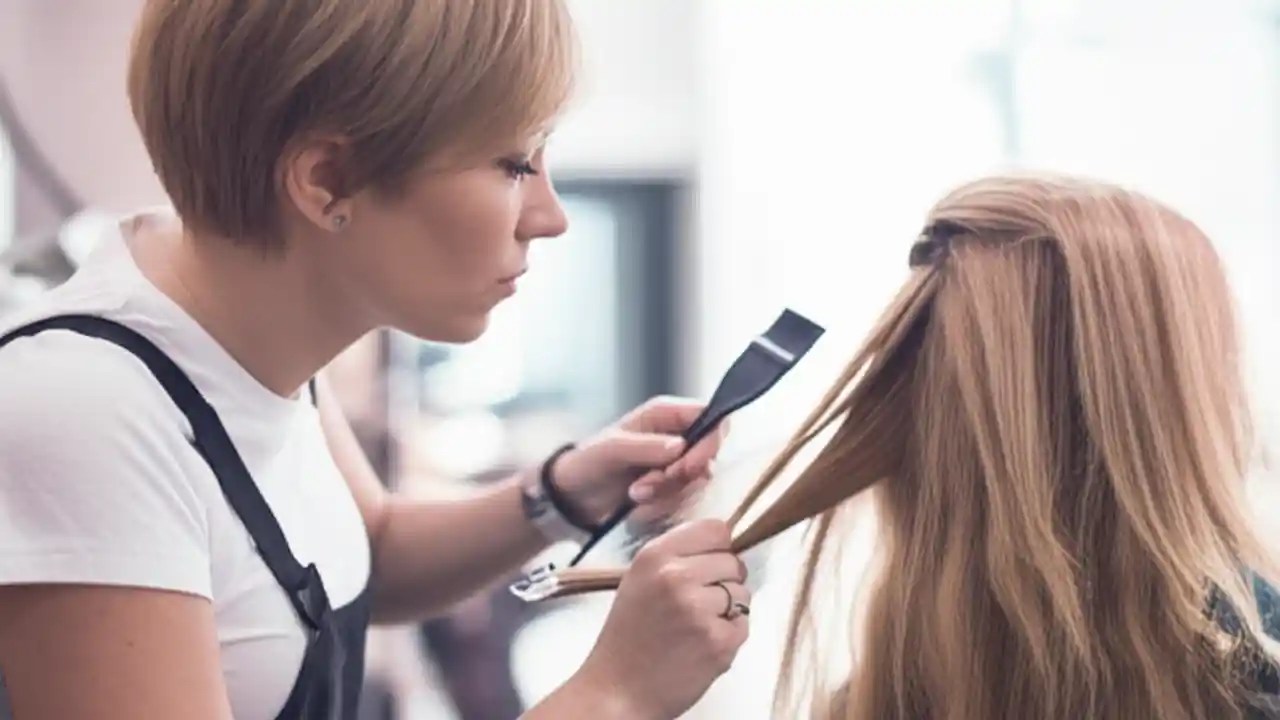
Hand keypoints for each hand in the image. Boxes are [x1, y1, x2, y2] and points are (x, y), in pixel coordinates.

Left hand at [551, 396, 727, 526]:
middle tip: (650, 484)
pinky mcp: (672, 488)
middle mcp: (677, 435)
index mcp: (666, 414)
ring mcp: (676, 463)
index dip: (709, 442)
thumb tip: (681, 446)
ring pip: (697, 481)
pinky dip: (662, 505)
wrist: (573, 497)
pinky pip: (684, 499)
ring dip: (667, 493)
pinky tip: (638, 504)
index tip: (689, 467)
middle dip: (681, 475)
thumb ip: (645, 446)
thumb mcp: (611, 449)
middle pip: (708, 454)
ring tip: (636, 494)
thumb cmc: (588, 462)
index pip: (711, 418)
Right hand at [575, 520, 750, 718]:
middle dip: (724, 581)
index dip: (718, 548)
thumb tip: (722, 544)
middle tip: (699, 603)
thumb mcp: (639, 579)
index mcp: (655, 556)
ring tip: (697, 627)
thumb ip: (676, 557)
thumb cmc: (629, 635)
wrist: (616, 690)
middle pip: (733, 561)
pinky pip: (744, 624)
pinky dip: (729, 635)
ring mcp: (700, 610)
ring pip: (743, 593)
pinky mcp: (718, 641)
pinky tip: (702, 645)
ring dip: (729, 609)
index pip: (716, 529)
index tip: (708, 565)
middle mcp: (677, 577)